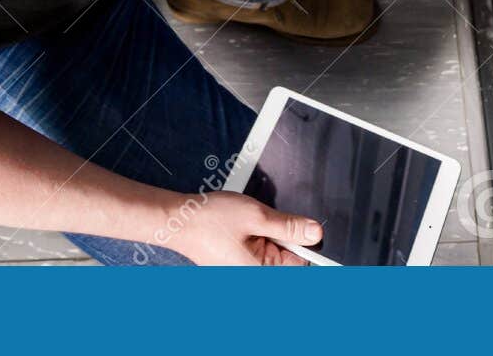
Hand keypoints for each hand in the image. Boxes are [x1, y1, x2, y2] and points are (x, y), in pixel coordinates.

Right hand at [169, 191, 322, 265]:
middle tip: (264, 221)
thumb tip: (315, 232)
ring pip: (271, 249)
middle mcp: (252, 276)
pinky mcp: (237, 263)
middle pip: (286, 256)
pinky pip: (257, 249)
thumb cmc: (209, 219)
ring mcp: (243, 270)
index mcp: (261, 272)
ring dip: (267, 232)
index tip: (301, 226)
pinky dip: (256, 234)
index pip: (301, 263)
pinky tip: (241, 226)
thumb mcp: (256, 215)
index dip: (303, 241)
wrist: (178, 218)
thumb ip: (289, 226)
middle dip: (282, 234)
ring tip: (249, 223)